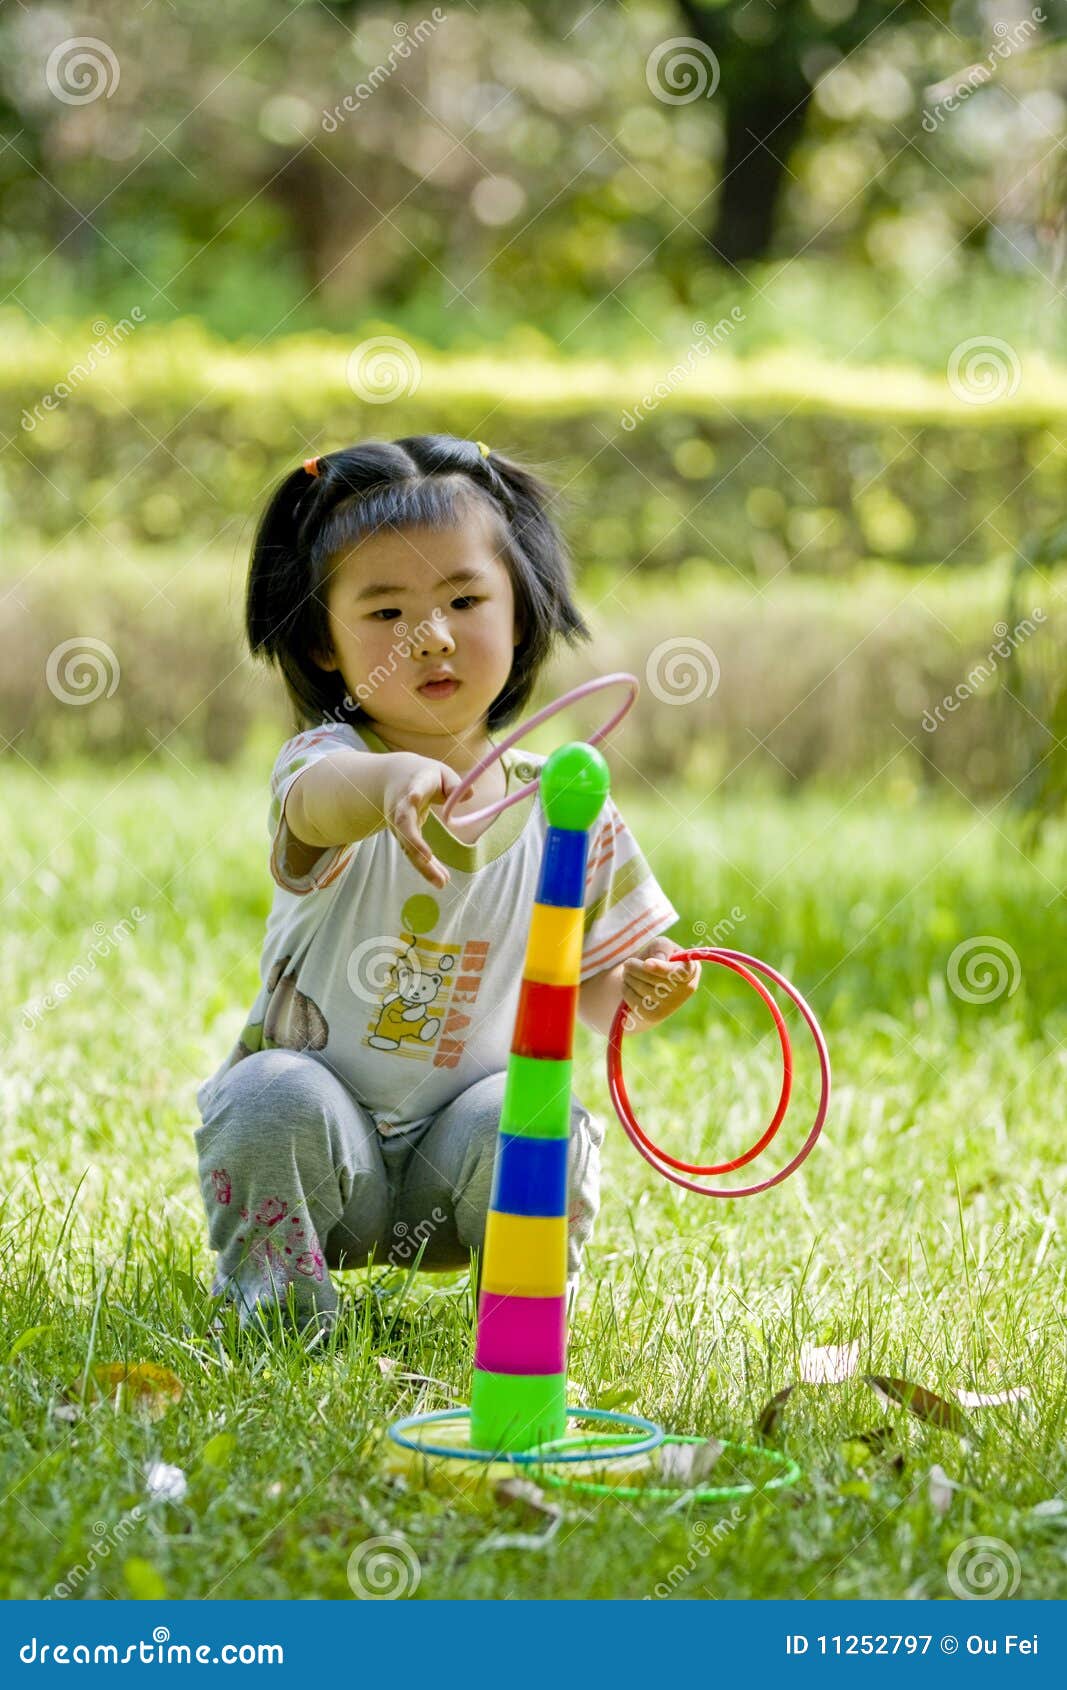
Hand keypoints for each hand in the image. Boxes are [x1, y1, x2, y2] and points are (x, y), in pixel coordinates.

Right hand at [380, 753, 462, 888]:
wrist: (390, 780)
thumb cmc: (422, 776)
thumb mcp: (440, 772)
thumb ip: (454, 783)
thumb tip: (469, 795)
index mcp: (412, 788)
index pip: (410, 793)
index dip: (412, 797)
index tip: (415, 799)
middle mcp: (400, 809)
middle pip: (403, 826)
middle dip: (413, 842)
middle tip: (427, 859)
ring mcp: (398, 825)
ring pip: (408, 847)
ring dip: (423, 866)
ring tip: (442, 882)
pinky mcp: (403, 838)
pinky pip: (414, 855)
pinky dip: (428, 868)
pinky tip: (442, 880)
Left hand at [621, 936, 699, 1029]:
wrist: (648, 982)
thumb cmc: (657, 958)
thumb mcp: (661, 946)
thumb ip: (661, 947)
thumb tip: (655, 961)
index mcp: (691, 970)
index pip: (681, 972)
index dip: (662, 968)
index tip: (646, 963)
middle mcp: (686, 989)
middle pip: (657, 980)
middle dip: (636, 969)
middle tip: (628, 963)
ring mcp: (672, 1005)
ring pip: (644, 990)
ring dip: (629, 978)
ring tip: (627, 972)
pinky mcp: (656, 1015)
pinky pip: (636, 1001)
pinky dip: (627, 990)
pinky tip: (628, 984)